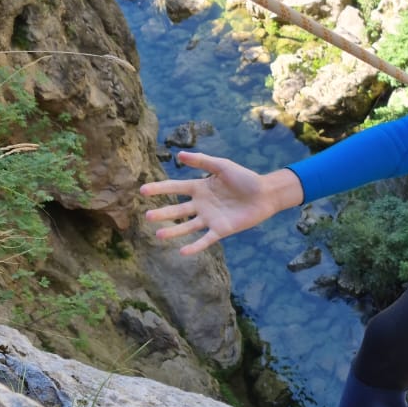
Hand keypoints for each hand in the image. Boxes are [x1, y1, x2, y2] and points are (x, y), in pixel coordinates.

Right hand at [140, 151, 302, 254]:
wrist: (265, 194)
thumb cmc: (245, 178)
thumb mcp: (222, 166)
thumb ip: (202, 161)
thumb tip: (179, 155)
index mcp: (200, 188)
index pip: (175, 188)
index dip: (159, 188)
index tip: (142, 190)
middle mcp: (201, 205)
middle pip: (178, 210)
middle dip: (162, 213)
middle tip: (147, 216)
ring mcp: (210, 219)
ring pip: (187, 226)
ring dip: (173, 231)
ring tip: (158, 234)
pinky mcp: (221, 230)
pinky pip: (205, 240)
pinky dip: (194, 246)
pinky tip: (182, 251)